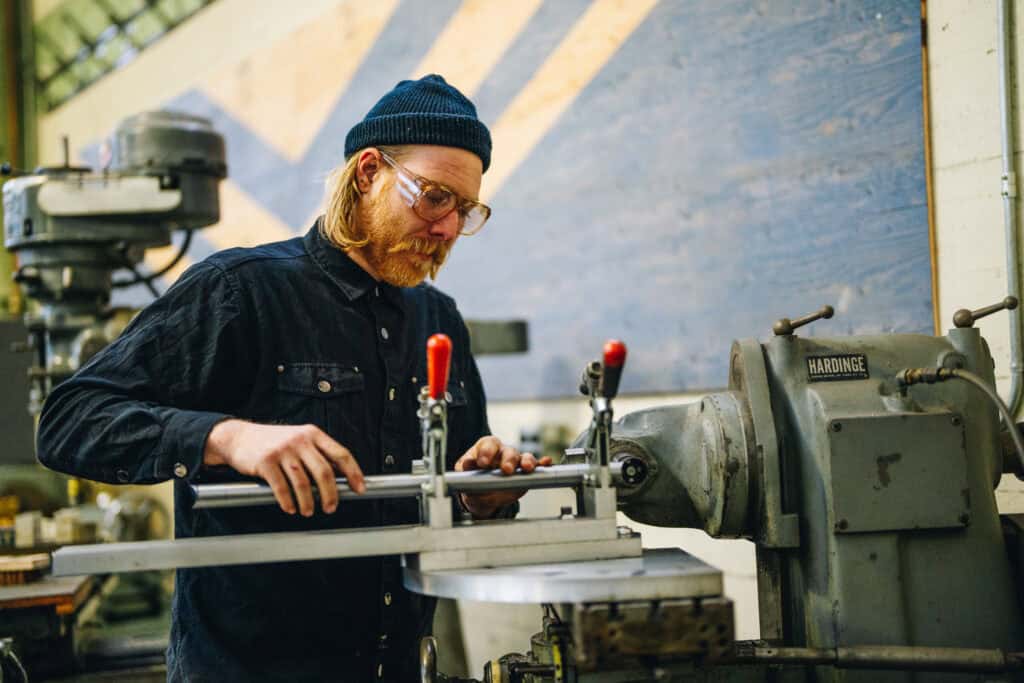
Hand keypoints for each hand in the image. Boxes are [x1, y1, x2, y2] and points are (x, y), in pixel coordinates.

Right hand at [203, 419, 364, 515]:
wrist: (239, 437)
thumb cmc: (273, 442)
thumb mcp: (299, 440)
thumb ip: (318, 454)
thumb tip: (341, 477)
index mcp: (313, 434)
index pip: (341, 454)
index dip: (354, 473)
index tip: (360, 489)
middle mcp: (300, 440)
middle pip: (324, 472)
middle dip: (331, 494)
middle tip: (330, 508)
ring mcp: (282, 450)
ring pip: (303, 483)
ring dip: (308, 502)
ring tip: (308, 511)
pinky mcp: (265, 462)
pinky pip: (282, 488)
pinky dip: (288, 502)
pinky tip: (290, 508)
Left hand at [454, 436, 552, 518]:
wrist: (481, 494)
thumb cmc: (473, 479)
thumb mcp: (466, 475)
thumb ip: (467, 469)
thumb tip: (467, 463)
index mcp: (487, 448)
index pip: (490, 444)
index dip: (487, 452)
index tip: (482, 463)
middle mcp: (503, 452)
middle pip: (509, 451)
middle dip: (508, 460)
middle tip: (506, 469)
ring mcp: (517, 462)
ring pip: (524, 457)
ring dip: (527, 462)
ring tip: (527, 467)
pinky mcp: (525, 473)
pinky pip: (535, 466)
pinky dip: (541, 465)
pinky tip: (546, 463)